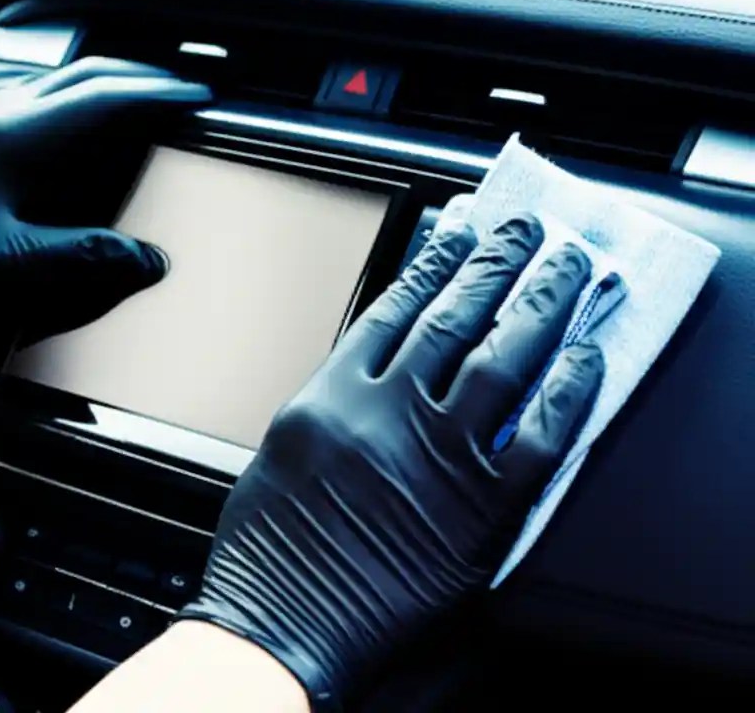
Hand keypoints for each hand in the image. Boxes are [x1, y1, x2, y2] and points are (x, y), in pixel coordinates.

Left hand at [0, 57, 210, 341]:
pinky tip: (74, 122)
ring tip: (139, 100)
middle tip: (178, 93)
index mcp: (18, 136)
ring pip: (60, 78)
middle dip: (141, 78)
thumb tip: (144, 259)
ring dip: (107, 82)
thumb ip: (79, 256)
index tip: (196, 98)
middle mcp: (1, 110)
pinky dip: (72, 96)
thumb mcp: (4, 260)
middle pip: (88, 73)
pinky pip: (33, 92)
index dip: (159, 95)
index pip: (107, 98)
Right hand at [178, 216, 604, 707]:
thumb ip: (333, 399)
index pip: (395, 308)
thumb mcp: (283, 450)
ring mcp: (435, 458)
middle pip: (454, 316)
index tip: (462, 230)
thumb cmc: (270, 551)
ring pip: (502, 357)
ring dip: (541, 303)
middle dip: (497, 262)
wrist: (280, 624)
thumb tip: (384, 360)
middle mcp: (384, 415)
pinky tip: (585, 358)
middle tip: (526, 231)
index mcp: (327, 398)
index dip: (436, 261)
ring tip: (566, 268)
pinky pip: (539, 437)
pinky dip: (568, 393)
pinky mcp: (478, 509)